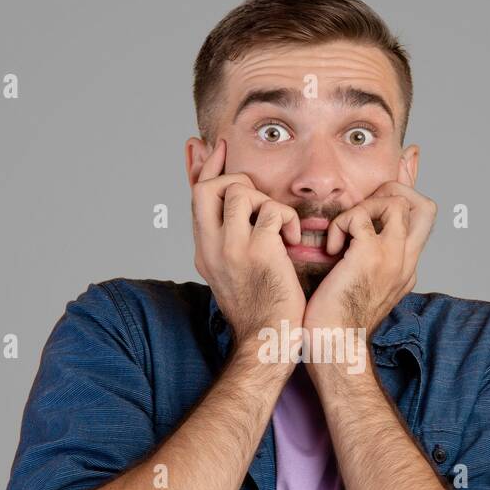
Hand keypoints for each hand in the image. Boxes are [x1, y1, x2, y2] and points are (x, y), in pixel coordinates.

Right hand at [190, 138, 304, 342]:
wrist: (268, 342)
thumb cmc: (261, 311)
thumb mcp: (234, 274)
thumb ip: (232, 243)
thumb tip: (236, 218)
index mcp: (204, 251)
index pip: (195, 199)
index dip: (203, 168)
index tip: (211, 147)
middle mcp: (210, 246)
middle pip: (206, 187)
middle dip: (230, 177)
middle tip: (255, 189)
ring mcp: (232, 247)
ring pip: (239, 191)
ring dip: (266, 200)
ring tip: (280, 227)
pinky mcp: (258, 250)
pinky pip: (273, 210)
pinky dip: (289, 220)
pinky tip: (294, 242)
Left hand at [303, 158, 436, 337]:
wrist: (335, 349)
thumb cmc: (336, 325)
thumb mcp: (355, 286)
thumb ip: (358, 261)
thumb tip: (344, 245)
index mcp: (405, 268)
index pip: (420, 221)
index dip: (408, 193)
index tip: (394, 179)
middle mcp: (406, 261)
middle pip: (426, 206)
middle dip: (395, 191)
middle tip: (364, 208)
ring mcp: (393, 257)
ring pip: (397, 201)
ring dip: (363, 208)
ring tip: (343, 235)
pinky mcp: (371, 256)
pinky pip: (359, 216)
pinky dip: (339, 226)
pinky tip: (330, 250)